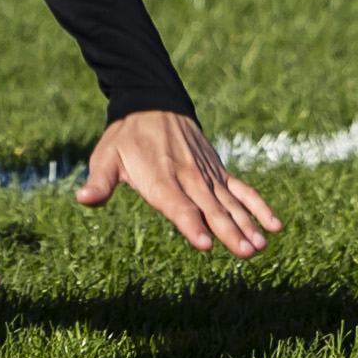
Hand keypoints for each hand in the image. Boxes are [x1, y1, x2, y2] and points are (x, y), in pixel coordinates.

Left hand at [79, 110, 280, 257]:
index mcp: (159, 179)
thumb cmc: (124, 138)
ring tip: (261, 246)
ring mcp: (206, 174)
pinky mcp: (217, 170)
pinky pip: (241, 189)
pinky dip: (258, 205)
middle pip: (209, 208)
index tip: (206, 244)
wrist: (152, 104)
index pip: (177, 206)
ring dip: (246, 224)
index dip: (191, 225)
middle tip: (246, 252)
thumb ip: (99, 181)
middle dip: (228, 232)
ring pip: (229, 202)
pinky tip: (274, 225)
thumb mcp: (105, 157)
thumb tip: (83, 199)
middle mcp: (186, 177)